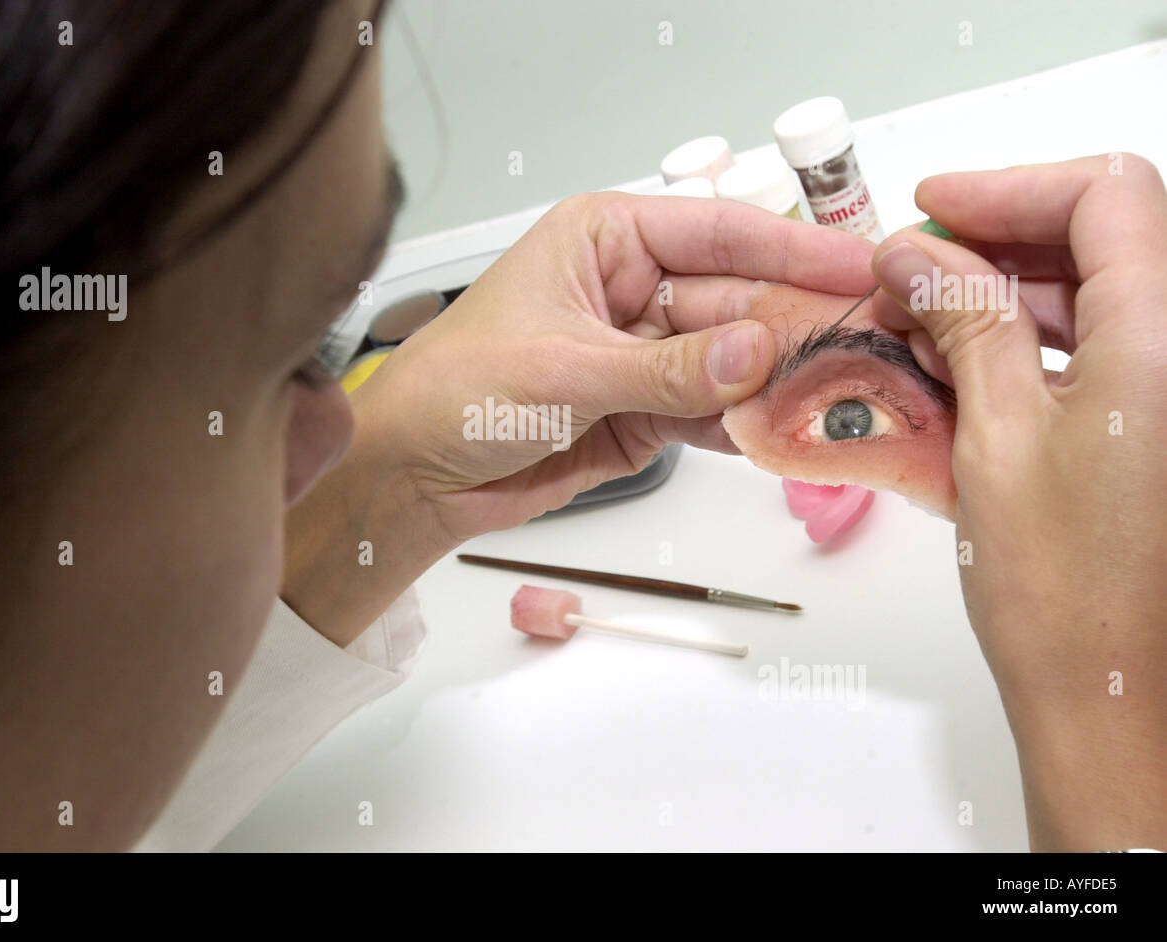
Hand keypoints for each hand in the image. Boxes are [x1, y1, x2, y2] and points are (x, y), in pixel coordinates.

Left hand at [355, 191, 873, 541]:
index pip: (718, 232)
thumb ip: (666, 368)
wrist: (413, 476)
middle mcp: (631, 290)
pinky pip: (713, 414)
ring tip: (849, 391)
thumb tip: (755, 352)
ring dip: (782, 380)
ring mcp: (643, 355)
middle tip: (872, 343)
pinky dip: (748, 426)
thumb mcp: (565, 369)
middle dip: (798, 324)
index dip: (792, 247)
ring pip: (733, 361)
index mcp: (605, 241)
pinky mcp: (645, 414)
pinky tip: (791, 431)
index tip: (860, 263)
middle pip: (738, 300)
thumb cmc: (457, 391)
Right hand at [870, 154, 1166, 850]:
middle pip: (1107, 240)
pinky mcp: (1163, 433)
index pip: (1106, 196)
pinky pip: (1107, 356)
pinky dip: (1037, 351)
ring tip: (922, 329)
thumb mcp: (995, 437)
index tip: (934, 209)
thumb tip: (921, 254)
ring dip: (1012, 299)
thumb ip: (967, 323)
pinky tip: (967, 376)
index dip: (1011, 187)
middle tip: (912, 274)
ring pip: (1105, 297)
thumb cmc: (1067, 594)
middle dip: (1001, 245)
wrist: (1116, 702)